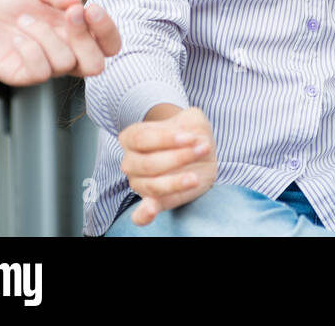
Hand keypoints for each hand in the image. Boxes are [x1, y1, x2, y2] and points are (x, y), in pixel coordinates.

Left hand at [0, 0, 121, 85]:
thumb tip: (77, 4)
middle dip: (85, 38)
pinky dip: (30, 50)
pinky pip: (40, 72)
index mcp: (77, 30)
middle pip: (96, 64)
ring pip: (66, 63)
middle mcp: (65, 50)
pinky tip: (18, 36)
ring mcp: (44, 64)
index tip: (91, 8)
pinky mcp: (22, 75)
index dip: (107, 31)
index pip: (109, 44)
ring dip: (46, 36)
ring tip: (25, 19)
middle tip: (70, 14)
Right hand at [119, 106, 217, 224]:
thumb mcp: (192, 119)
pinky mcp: (153, 201)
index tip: (191, 137)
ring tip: (195, 177)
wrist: (199, 150)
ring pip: (151, 186)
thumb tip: (192, 140)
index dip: (166, 139)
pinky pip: (140, 214)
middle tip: (203, 149)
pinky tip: (151, 211)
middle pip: (148, 163)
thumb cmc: (191, 131)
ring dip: (175, 182)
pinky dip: (144, 215)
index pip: (142, 138)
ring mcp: (139, 183)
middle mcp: (130, 162)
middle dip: (178, 157)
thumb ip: (190, 124)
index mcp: (132, 137)